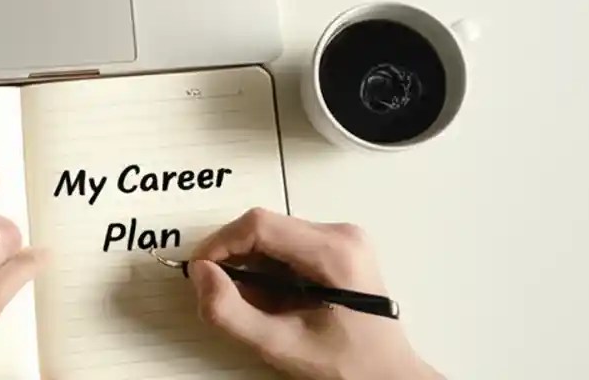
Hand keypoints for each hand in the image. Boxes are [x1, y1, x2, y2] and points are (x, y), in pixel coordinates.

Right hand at [190, 209, 441, 379]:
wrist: (388, 377)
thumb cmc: (345, 365)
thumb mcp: (280, 345)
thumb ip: (231, 312)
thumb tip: (200, 274)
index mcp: (335, 252)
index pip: (260, 225)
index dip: (220, 243)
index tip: (200, 271)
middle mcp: (342, 234)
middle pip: (266, 227)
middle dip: (235, 258)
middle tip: (222, 294)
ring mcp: (343, 238)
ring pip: (273, 235)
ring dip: (251, 265)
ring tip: (255, 305)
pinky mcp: (338, 247)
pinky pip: (288, 245)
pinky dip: (268, 268)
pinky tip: (274, 300)